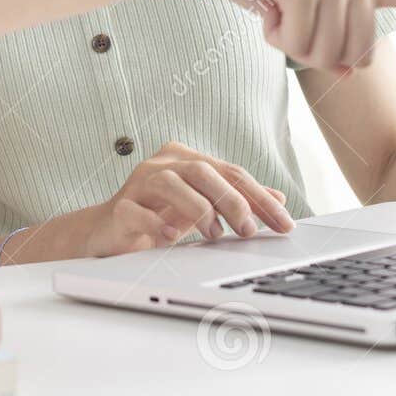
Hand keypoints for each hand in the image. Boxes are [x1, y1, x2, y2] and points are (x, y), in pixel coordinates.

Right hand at [79, 141, 295, 257]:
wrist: (111, 232)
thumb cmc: (161, 215)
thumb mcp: (204, 206)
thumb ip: (238, 199)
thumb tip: (279, 198)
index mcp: (186, 158)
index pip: (231, 172)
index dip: (260, 198)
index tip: (285, 224)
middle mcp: (162, 164)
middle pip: (204, 172)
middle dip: (232, 200)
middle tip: (250, 230)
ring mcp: (138, 183)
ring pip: (170, 183)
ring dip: (198, 209)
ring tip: (215, 235)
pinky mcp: (119, 207)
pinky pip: (138, 211)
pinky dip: (158, 224)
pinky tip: (174, 237)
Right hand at [169, 0, 395, 72]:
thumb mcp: (304, 9)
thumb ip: (339, 35)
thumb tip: (355, 68)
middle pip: (359, 54)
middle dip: (316, 51)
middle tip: (284, 12)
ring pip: (329, 55)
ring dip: (291, 43)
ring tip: (271, 3)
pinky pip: (299, 45)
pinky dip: (272, 35)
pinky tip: (258, 0)